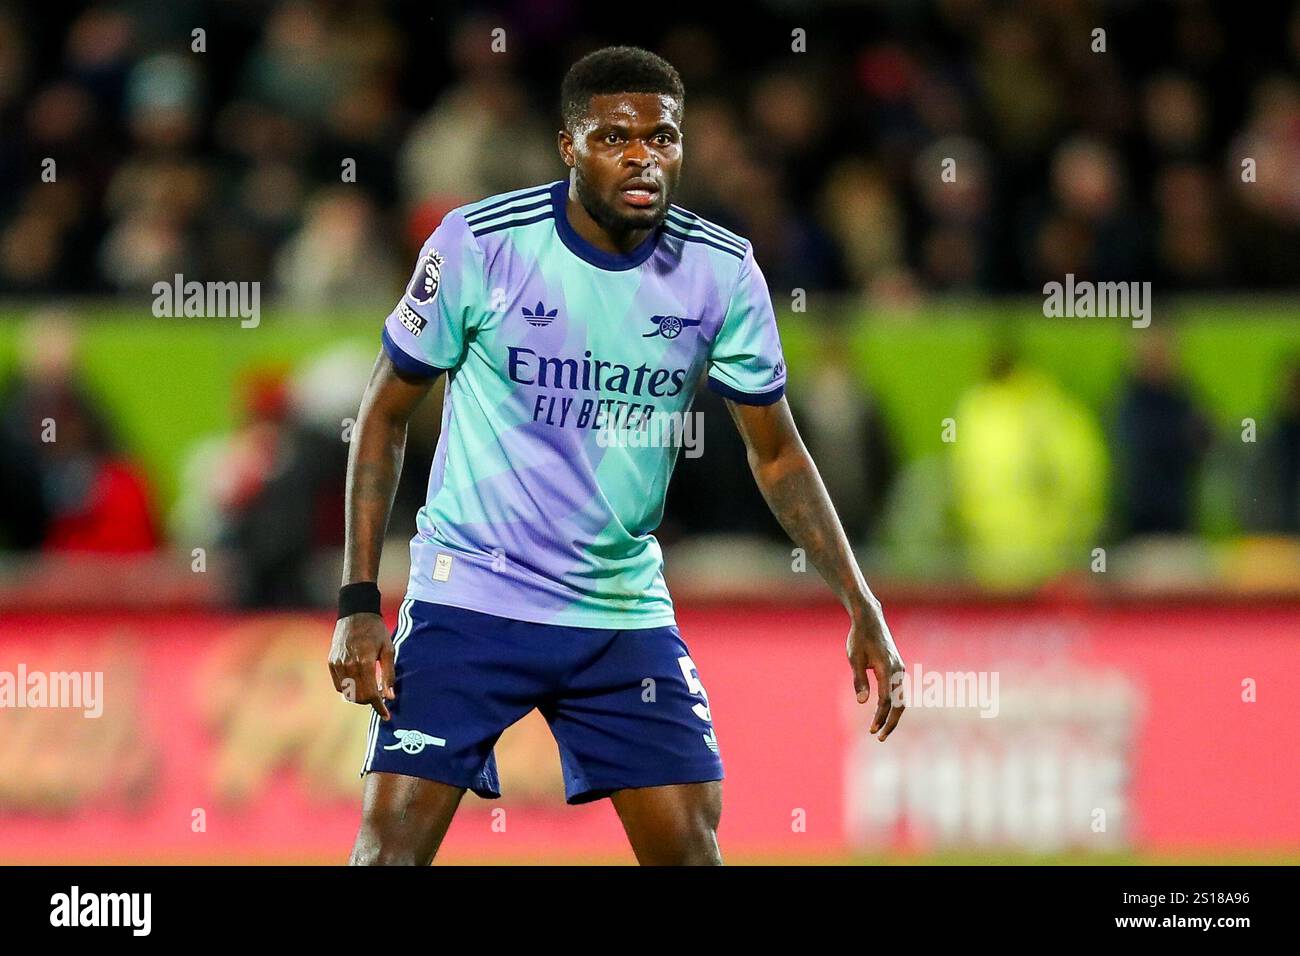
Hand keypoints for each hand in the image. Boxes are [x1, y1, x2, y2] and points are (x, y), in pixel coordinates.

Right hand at [328, 613, 395, 719]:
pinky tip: (358, 682)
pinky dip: (348, 689)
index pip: (371, 694)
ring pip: (347, 693)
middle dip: (370, 701)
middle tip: (380, 696)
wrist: (356, 613)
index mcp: (365, 662)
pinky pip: (339, 685)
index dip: (379, 707)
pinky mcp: (331, 662)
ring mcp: (337, 664)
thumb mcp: (388, 649)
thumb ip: (389, 674)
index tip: (386, 716)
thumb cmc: (376, 631)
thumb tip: (390, 696)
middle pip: (358, 697)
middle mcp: (348, 665)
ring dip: (359, 696)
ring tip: (370, 689)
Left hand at [846, 603, 905, 740]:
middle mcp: (898, 670)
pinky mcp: (897, 668)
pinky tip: (884, 713)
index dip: (879, 717)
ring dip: (892, 715)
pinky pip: (898, 691)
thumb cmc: (859, 638)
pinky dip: (893, 704)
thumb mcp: (854, 659)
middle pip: (899, 704)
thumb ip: (859, 681)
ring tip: (880, 729)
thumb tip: (863, 702)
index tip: (871, 730)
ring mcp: (899, 669)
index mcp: (887, 669)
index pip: (886, 700)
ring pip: (901, 698)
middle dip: (890, 723)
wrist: (870, 619)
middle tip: (879, 737)